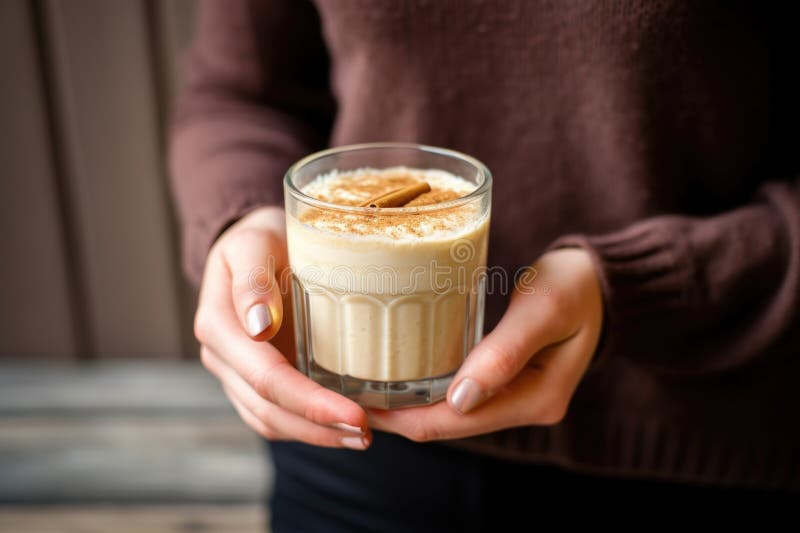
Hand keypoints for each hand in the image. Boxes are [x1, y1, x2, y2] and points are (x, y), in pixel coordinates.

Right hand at [194, 207, 370, 449]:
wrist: (254, 246)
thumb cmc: (260, 238)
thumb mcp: (254, 242)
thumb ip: (252, 279)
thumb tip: (259, 324)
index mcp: (219, 324)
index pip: (266, 376)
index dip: (309, 401)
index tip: (355, 414)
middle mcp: (223, 357)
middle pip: (268, 409)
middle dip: (318, 427)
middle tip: (366, 434)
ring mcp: (236, 373)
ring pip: (270, 421)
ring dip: (316, 436)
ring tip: (362, 438)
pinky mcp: (254, 381)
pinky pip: (276, 417)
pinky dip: (309, 429)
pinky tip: (342, 429)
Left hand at [368, 248, 602, 441]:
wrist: (601, 280)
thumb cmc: (575, 285)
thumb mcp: (543, 308)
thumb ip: (505, 352)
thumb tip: (461, 399)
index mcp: (539, 398)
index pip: (459, 420)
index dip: (406, 417)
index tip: (359, 403)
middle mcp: (528, 407)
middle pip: (450, 423)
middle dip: (399, 415)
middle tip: (346, 395)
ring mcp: (518, 398)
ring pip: (453, 412)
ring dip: (410, 404)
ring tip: (363, 386)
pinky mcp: (509, 383)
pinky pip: (461, 394)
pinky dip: (429, 389)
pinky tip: (400, 375)